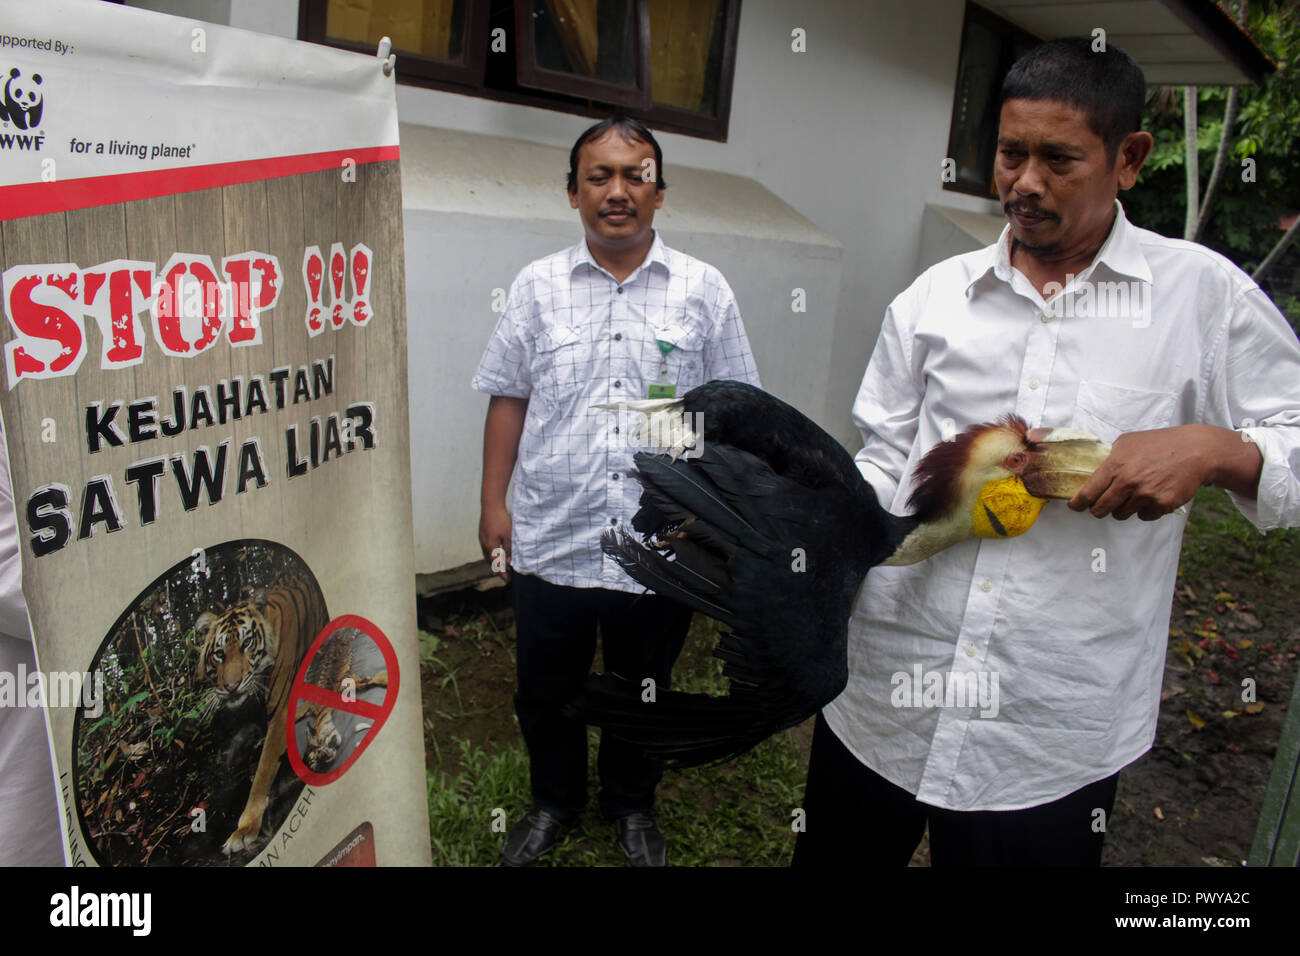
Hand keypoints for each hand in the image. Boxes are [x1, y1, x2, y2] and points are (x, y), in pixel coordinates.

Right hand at [479, 504, 511, 580]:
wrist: (491, 504)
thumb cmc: (501, 519)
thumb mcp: (509, 535)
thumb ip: (509, 549)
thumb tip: (508, 562)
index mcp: (491, 547)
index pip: (496, 565)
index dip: (502, 573)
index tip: (508, 580)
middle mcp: (484, 544)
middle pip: (490, 561)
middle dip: (498, 568)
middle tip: (506, 574)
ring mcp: (482, 538)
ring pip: (488, 554)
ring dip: (494, 561)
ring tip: (502, 564)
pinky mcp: (482, 533)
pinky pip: (487, 547)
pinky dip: (492, 553)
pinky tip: (497, 551)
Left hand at [1068, 425, 1215, 520]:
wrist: (1196, 450)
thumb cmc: (1160, 444)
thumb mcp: (1127, 442)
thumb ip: (1109, 458)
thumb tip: (1092, 472)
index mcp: (1115, 466)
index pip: (1088, 493)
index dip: (1078, 504)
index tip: (1075, 507)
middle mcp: (1128, 482)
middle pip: (1101, 510)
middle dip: (1099, 509)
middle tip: (1102, 506)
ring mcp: (1145, 495)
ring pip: (1122, 514)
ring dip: (1124, 508)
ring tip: (1135, 493)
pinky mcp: (1162, 504)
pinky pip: (1144, 516)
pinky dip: (1145, 510)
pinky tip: (1152, 495)